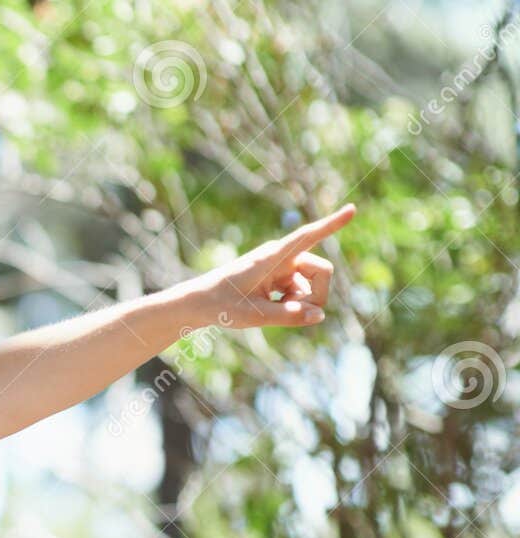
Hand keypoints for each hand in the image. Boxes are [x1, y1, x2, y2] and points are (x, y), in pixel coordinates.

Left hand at [187, 204, 353, 329]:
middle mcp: (281, 257)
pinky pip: (301, 291)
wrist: (197, 303)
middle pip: (322, 271)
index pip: (307, 237)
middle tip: (296, 313)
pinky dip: (293, 304)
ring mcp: (282, 267)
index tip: (353, 209)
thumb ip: (289, 316)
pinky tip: (271, 308)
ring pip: (313, 284)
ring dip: (302, 302)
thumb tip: (320, 316)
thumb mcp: (254, 316)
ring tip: (274, 311)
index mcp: (273, 257)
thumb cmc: (221, 305)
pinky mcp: (280, 278)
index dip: (331, 225)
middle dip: (317, 295)